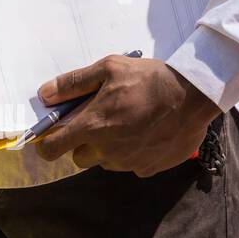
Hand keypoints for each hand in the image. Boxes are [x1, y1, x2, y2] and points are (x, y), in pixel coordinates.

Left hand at [33, 54, 220, 176]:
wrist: (193, 95)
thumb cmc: (148, 78)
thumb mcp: (108, 68)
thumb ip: (73, 83)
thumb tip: (45, 95)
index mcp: (93, 126)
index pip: (52, 150)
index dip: (46, 145)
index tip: (51, 137)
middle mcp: (108, 150)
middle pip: (79, 158)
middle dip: (83, 143)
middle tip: (98, 123)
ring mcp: (129, 162)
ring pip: (105, 163)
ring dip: (107, 149)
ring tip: (125, 125)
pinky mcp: (150, 168)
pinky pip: (130, 166)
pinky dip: (132, 154)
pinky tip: (144, 134)